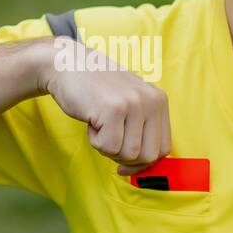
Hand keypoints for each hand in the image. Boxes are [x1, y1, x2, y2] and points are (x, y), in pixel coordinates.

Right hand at [38, 38, 171, 173]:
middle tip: (109, 140)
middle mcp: (152, 101)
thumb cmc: (96, 91)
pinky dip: (95, 141)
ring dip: (108, 147)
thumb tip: (143, 167)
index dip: (144, 163)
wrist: (69, 65)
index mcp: (159, 101)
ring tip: (100, 124)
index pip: (164, 149)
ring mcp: (134, 104)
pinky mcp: (114, 109)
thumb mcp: (129, 105)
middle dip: (125, 158)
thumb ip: (141, 130)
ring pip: (129, 154)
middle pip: (149, 156)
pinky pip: (109, 147)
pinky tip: (92, 120)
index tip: (126, 164)